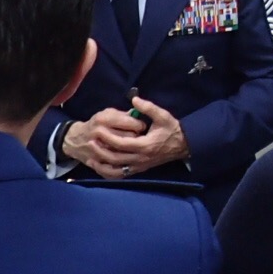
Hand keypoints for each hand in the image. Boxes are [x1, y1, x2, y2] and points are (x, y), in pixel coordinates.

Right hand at [61, 107, 147, 176]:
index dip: (140, 125)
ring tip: (134, 149)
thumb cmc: (97, 124)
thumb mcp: (108, 113)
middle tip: (139, 138)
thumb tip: (140, 116)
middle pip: (128, 139)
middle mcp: (100, 133)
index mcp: (104, 119)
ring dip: (131, 153)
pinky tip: (127, 162)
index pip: (131, 123)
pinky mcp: (96, 162)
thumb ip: (124, 115)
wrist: (76, 140)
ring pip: (122, 154)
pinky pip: (113, 169)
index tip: (141, 126)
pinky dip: (121, 167)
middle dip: (137, 139)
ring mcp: (97, 149)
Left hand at [63, 103, 186, 179]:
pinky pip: (122, 175)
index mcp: (145, 145)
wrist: (183, 145)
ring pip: (117, 170)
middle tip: (89, 142)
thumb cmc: (172, 129)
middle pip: (116, 158)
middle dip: (101, 151)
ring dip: (103, 165)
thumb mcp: (162, 116)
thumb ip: (148, 107)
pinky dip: (110, 174)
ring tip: (91, 158)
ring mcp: (140, 166)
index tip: (97, 132)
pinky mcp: (140, 169)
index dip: (108, 138)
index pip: (122, 144)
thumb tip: (134, 98)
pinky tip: (102, 168)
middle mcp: (141, 158)